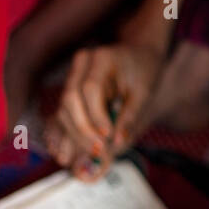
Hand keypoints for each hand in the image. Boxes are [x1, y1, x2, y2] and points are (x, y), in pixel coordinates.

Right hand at [45, 41, 164, 180]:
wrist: (137, 55)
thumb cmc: (143, 71)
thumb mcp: (144, 92)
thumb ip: (129, 116)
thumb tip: (117, 142)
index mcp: (101, 58)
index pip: (90, 89)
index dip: (96, 115)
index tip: (107, 137)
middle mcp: (81, 64)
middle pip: (70, 99)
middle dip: (82, 129)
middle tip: (98, 151)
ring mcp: (72, 76)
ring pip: (63, 109)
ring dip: (75, 135)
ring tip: (91, 153)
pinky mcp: (70, 90)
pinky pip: (64, 113)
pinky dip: (68, 132)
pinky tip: (72, 150)